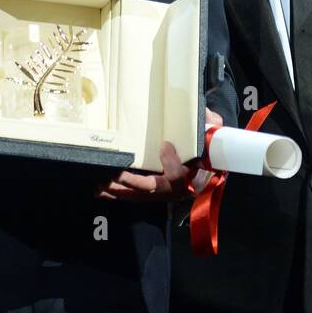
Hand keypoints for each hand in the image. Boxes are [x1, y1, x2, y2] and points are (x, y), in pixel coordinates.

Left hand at [94, 110, 222, 200]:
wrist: (208, 173)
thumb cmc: (206, 151)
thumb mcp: (212, 136)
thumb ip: (210, 125)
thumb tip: (205, 115)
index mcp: (189, 174)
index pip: (179, 174)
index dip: (171, 161)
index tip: (165, 145)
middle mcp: (174, 188)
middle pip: (151, 188)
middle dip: (130, 183)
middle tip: (113, 174)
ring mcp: (161, 193)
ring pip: (137, 195)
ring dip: (118, 191)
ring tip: (99, 184)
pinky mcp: (151, 195)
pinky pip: (132, 197)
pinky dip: (116, 195)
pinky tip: (100, 191)